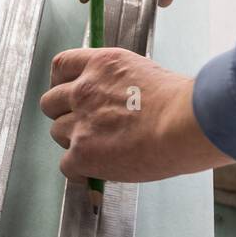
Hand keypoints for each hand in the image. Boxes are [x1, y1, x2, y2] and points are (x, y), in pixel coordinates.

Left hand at [40, 47, 232, 182]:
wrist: (185, 125)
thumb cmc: (181, 104)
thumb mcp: (145, 74)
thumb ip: (119, 84)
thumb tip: (114, 100)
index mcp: (101, 65)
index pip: (62, 66)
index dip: (60, 82)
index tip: (66, 91)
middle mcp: (84, 89)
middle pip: (50, 102)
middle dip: (63, 114)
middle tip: (83, 124)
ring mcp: (80, 122)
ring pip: (57, 133)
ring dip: (73, 141)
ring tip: (98, 148)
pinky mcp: (82, 152)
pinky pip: (67, 165)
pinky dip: (79, 171)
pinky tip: (97, 171)